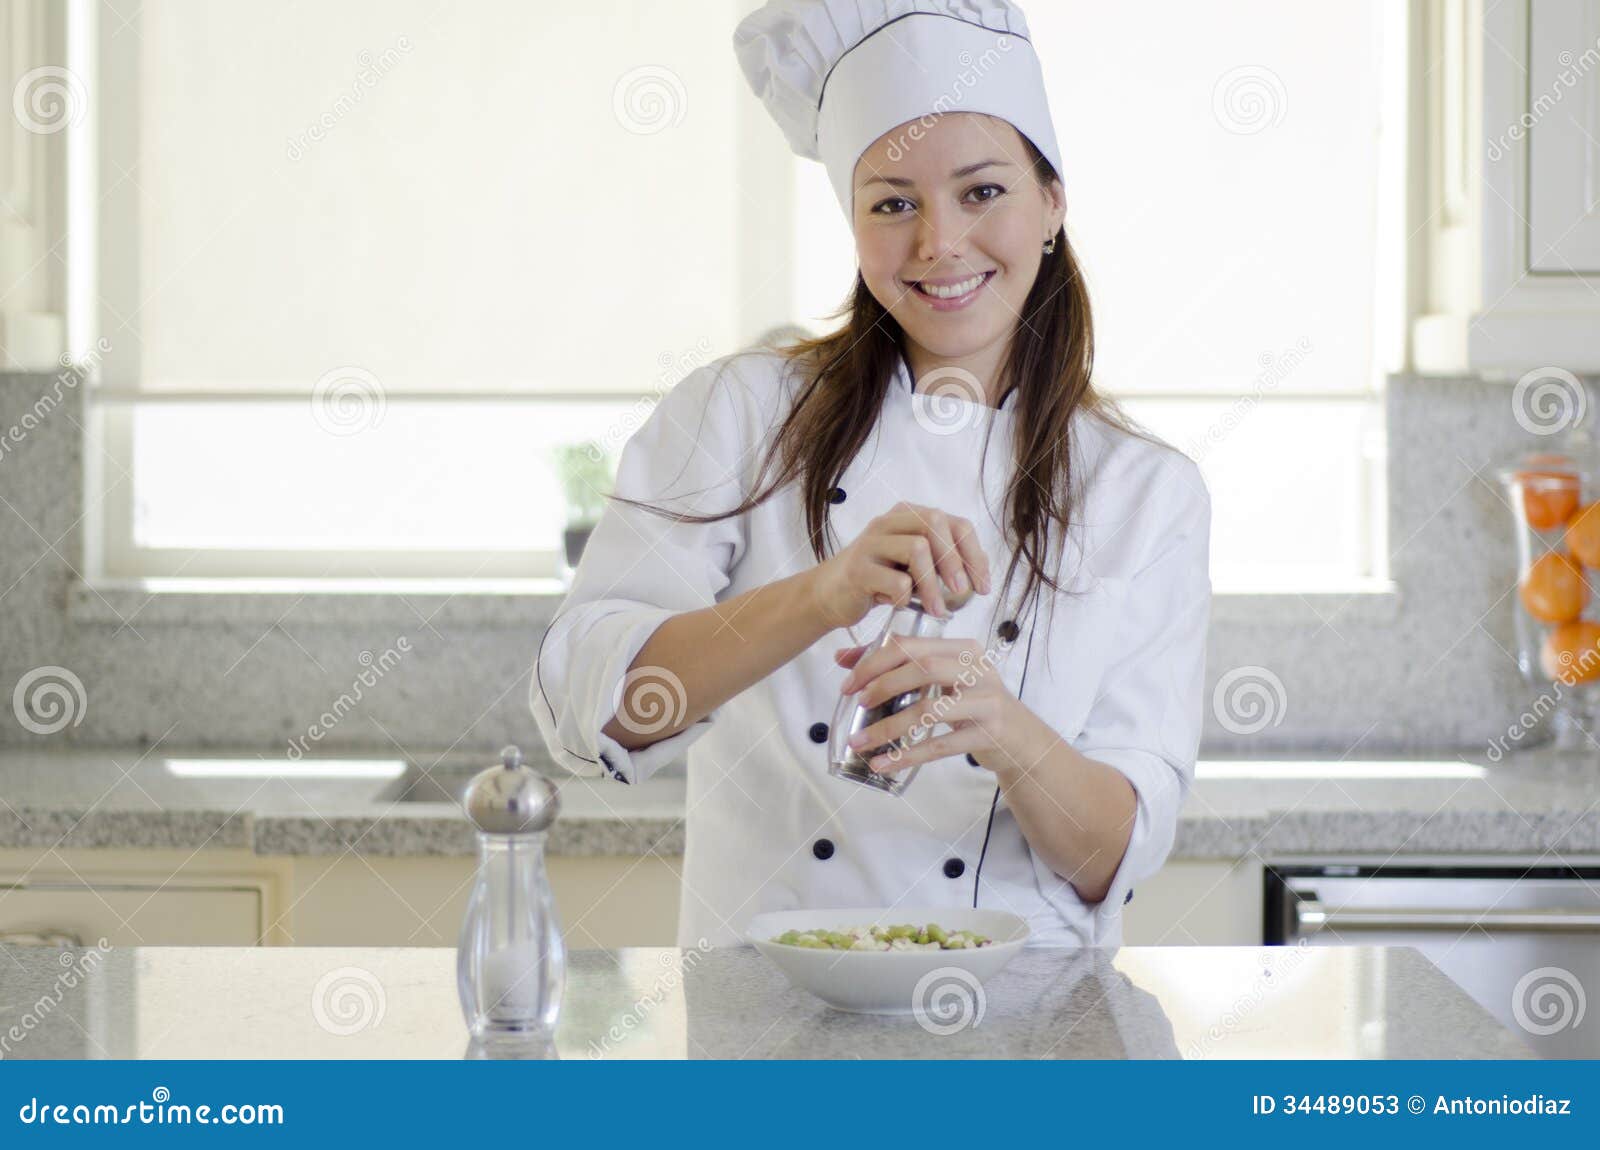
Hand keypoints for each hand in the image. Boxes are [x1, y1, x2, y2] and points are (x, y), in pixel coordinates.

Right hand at [805, 502, 991, 630]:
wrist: (829, 595)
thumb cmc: (879, 580)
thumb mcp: (914, 566)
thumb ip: (943, 561)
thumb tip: (981, 572)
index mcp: (908, 515)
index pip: (955, 523)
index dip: (974, 554)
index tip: (983, 586)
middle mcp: (889, 521)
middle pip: (935, 523)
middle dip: (956, 561)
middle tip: (963, 592)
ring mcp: (871, 543)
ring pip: (917, 548)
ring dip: (933, 585)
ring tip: (936, 609)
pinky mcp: (858, 569)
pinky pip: (895, 580)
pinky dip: (905, 598)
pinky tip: (900, 605)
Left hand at [832, 632, 1038, 777]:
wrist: (1021, 740)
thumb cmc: (973, 704)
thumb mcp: (943, 679)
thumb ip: (899, 665)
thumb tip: (843, 657)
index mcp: (963, 649)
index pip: (912, 646)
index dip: (875, 662)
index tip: (848, 683)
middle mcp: (978, 670)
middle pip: (923, 670)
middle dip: (882, 686)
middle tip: (857, 704)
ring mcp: (986, 703)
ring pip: (929, 711)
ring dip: (888, 728)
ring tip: (860, 742)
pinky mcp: (988, 734)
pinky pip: (940, 746)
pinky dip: (907, 756)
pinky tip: (883, 764)